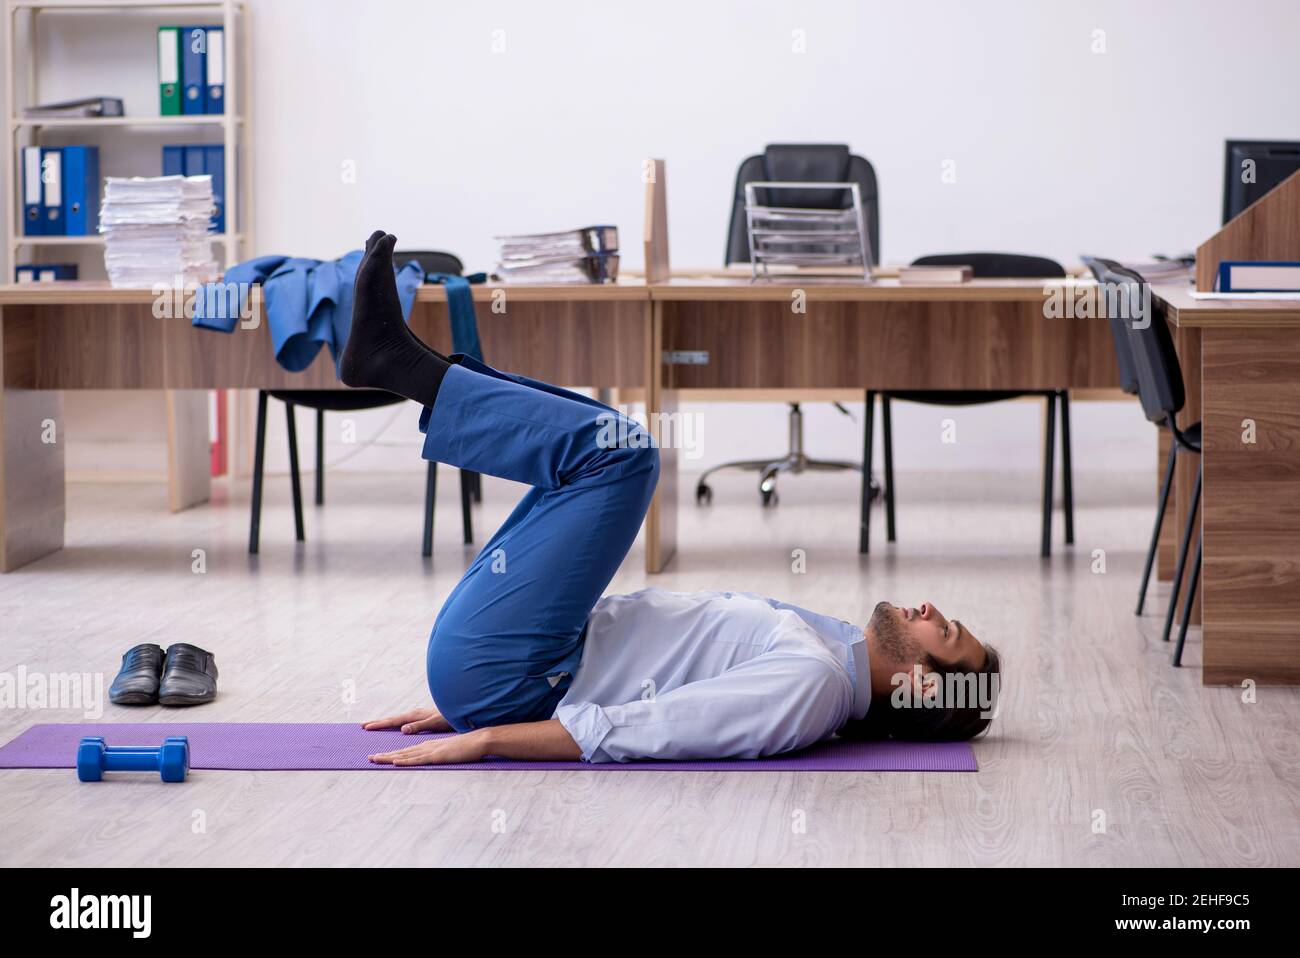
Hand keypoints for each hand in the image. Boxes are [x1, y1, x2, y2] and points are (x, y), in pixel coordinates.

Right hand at [361, 705, 451, 734]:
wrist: (461, 710)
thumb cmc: (449, 718)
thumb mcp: (434, 723)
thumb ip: (419, 726)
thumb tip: (402, 729)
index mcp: (414, 715)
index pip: (393, 721)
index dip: (379, 724)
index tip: (366, 727)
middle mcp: (414, 714)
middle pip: (392, 719)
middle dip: (378, 722)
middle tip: (363, 725)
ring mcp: (418, 715)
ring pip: (397, 719)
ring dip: (386, 723)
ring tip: (375, 725)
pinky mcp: (422, 717)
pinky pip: (404, 721)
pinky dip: (395, 723)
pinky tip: (396, 727)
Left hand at [368, 729, 488, 766]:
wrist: (479, 740)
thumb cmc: (467, 747)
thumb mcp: (450, 750)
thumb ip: (440, 752)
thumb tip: (432, 757)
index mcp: (429, 745)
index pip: (407, 750)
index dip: (392, 753)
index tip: (380, 756)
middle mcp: (427, 746)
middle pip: (402, 751)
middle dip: (385, 754)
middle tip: (369, 758)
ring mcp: (431, 750)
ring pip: (406, 754)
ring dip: (389, 757)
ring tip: (375, 759)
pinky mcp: (437, 755)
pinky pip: (418, 759)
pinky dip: (405, 760)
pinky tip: (395, 762)